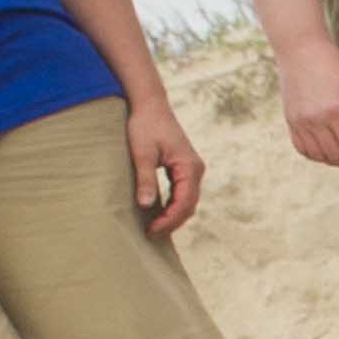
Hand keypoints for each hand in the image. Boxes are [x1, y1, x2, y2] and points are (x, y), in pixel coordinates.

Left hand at [126, 92, 210, 237]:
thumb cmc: (145, 125)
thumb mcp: (142, 153)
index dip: (169, 219)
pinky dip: (172, 206)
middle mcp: (196, 169)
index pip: (184, 202)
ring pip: (187, 201)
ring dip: (173, 215)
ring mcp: (192, 169)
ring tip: (154, 227)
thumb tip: (146, 205)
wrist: (150, 105)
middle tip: (151, 234)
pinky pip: (182, 193)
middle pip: (189, 205)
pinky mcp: (184, 168)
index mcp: (189, 166)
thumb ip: (146, 179)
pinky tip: (159, 213)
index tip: (151, 230)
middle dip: (172, 222)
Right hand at [275, 36, 338, 178]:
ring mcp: (300, 122)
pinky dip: (316, 156)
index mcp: (335, 111)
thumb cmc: (333, 65)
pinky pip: (302, 149)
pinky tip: (326, 153)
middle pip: (336, 155)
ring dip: (334, 162)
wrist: (300, 49)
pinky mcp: (289, 121)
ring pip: (319, 156)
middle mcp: (315, 120)